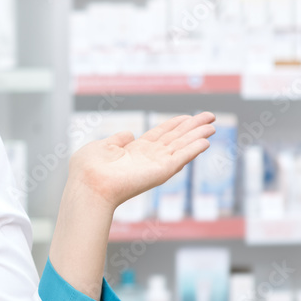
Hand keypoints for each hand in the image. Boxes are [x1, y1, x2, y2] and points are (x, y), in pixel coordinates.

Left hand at [67, 111, 215, 211]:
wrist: (88, 185)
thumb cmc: (88, 169)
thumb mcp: (101, 147)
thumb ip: (117, 140)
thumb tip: (129, 134)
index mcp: (133, 152)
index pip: (159, 135)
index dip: (174, 125)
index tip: (188, 116)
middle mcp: (147, 158)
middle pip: (175, 139)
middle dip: (192, 127)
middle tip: (210, 116)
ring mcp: (155, 165)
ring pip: (181, 147)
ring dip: (197, 135)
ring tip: (212, 125)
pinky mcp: (160, 171)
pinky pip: (181, 158)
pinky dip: (193, 149)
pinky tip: (205, 141)